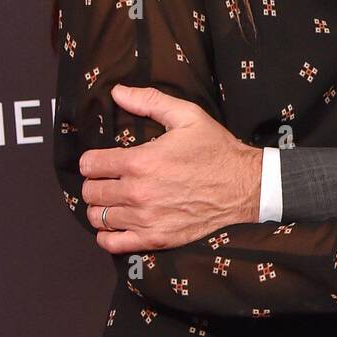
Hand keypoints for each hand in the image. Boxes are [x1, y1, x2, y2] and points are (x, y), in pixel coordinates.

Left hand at [79, 84, 262, 253]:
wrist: (245, 186)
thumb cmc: (216, 149)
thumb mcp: (187, 116)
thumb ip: (149, 101)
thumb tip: (117, 92)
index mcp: (140, 161)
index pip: (90, 164)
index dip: (92, 160)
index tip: (101, 160)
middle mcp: (138, 192)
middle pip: (91, 191)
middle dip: (95, 183)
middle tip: (108, 179)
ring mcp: (146, 219)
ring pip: (98, 217)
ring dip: (101, 207)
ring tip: (113, 200)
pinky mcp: (156, 239)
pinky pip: (113, 244)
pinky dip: (107, 235)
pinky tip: (116, 224)